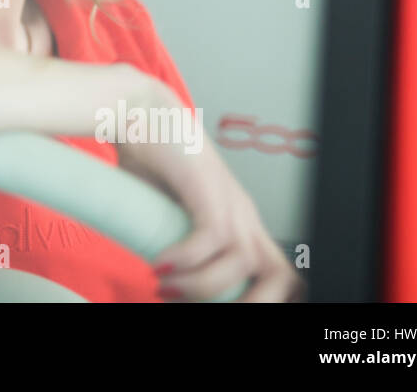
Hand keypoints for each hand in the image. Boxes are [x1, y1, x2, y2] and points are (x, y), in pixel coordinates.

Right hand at [112, 72, 306, 302]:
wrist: (136, 110)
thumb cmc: (147, 156)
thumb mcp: (165, 209)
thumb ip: (172, 239)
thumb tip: (161, 276)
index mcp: (237, 219)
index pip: (276, 271)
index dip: (257, 299)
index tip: (209, 304)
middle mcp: (242, 213)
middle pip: (281, 276)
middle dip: (250, 304)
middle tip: (194, 306)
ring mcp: (228, 200)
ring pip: (241, 264)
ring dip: (200, 287)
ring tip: (164, 286)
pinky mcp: (206, 188)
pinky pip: (211, 240)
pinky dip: (185, 261)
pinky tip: (159, 263)